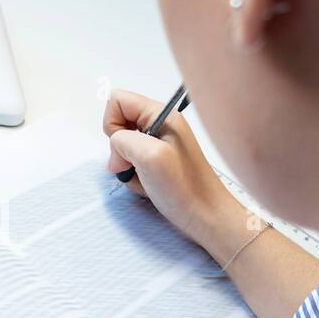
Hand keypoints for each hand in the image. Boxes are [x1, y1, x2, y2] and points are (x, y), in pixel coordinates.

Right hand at [103, 89, 246, 256]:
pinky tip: (149, 186)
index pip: (118, 101)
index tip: (125, 147)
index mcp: (161, 114)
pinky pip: (132, 164)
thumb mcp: (149, 155)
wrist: (206, 216)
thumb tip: (116, 152)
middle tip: (135, 166)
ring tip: (146, 179)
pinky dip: (134, 177)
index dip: (112, 124)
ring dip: (127, 166)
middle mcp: (160, 125)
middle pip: (119, 124)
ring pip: (123, 147)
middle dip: (119, 149)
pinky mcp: (159, 164)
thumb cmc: (184, 186)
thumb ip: (123, 140)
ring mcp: (160, 145)